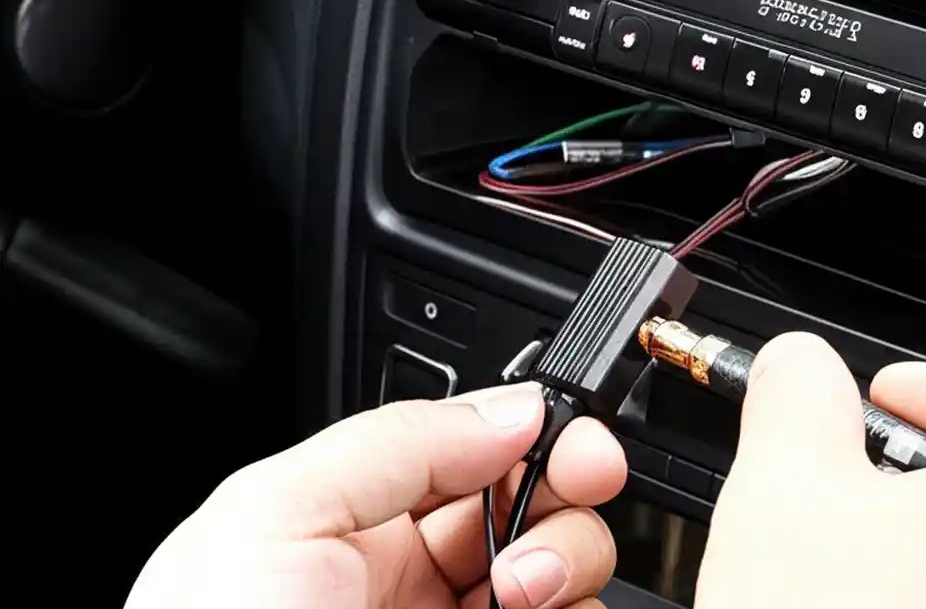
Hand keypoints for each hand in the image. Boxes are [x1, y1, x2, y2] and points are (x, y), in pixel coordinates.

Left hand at [125, 383, 626, 608]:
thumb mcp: (274, 520)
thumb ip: (394, 444)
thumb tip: (509, 409)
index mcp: (354, 525)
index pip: (471, 451)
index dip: (533, 433)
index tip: (573, 441)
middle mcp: (413, 586)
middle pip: (534, 509)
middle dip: (567, 493)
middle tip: (577, 493)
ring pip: (566, 581)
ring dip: (569, 565)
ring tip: (524, 595)